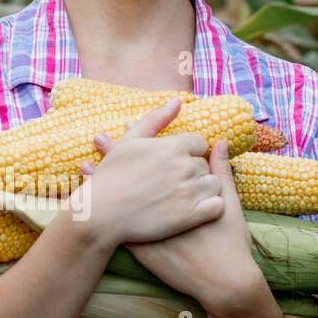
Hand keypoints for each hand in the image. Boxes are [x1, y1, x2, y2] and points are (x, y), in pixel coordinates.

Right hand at [71, 96, 224, 251]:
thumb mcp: (130, 141)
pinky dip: (209, 208)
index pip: (199, 143)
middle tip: (172, 184)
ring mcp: (189, 192)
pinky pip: (216, 206)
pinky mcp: (190, 216)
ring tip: (182, 197)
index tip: (173, 165)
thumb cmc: (112, 176)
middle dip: (192, 172)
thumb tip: (178, 101)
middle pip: (204, 164)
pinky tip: (192, 211)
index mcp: (173, 146)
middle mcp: (184, 167)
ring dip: (203, 190)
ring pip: (213, 185)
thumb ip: (156, 119)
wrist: (101, 215)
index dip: (188, 153)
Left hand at [81, 132, 262, 312]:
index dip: (145, 142)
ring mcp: (149, 227)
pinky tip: (88, 206)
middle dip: (118, 156)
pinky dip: (104, 214)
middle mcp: (162, 204)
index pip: (160, 157)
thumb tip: (220, 142)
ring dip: (103, 183)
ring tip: (85, 167)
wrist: (223, 281)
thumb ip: (222, 172)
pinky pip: (117, 228)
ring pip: (121, 200)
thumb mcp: (229, 204)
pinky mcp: (142, 249)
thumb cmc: (229, 243)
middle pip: (137, 174)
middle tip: (99, 138)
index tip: (127, 126)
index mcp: (184, 188)